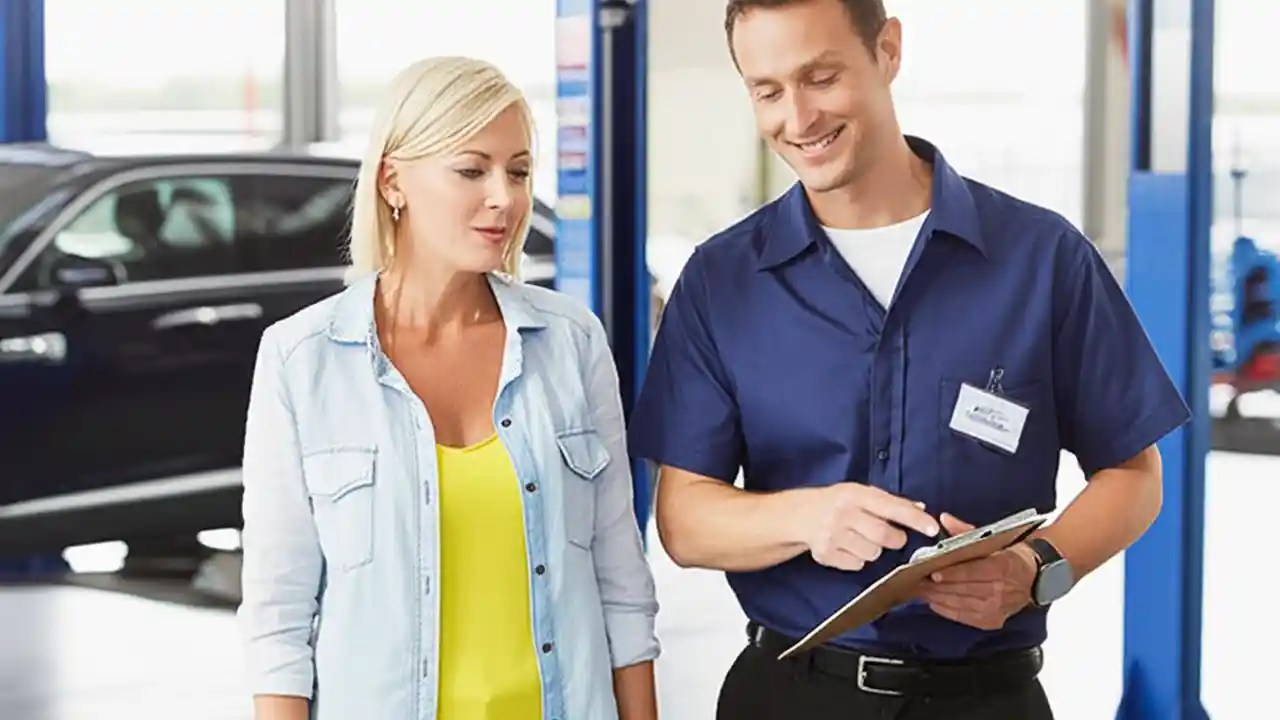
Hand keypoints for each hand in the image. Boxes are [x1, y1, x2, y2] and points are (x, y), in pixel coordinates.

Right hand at [803, 483, 940, 571]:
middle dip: (896, 539)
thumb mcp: (861, 494)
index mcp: (854, 494)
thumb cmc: (838, 502)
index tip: (932, 528)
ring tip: (862, 539)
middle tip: (893, 536)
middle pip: (884, 535)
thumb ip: (890, 501)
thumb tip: (920, 508)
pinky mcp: (826, 554)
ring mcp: (832, 536)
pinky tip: (849, 547)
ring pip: (872, 553)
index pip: (891, 507)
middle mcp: (843, 514)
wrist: (800, 514)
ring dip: (874, 550)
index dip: (914, 518)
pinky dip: (858, 559)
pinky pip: (857, 565)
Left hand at [916, 513, 1038, 629]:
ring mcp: (998, 608)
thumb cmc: (1010, 555)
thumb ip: (965, 530)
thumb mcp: (991, 539)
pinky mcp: (993, 621)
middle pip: (964, 589)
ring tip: (922, 591)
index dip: (952, 574)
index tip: (933, 573)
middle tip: (918, 581)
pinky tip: (934, 602)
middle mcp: (1002, 590)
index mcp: (1004, 566)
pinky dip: (948, 610)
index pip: (973, 571)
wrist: (1035, 576)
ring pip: (962, 604)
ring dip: (939, 598)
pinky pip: (965, 617)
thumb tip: (944, 519)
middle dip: (939, 587)